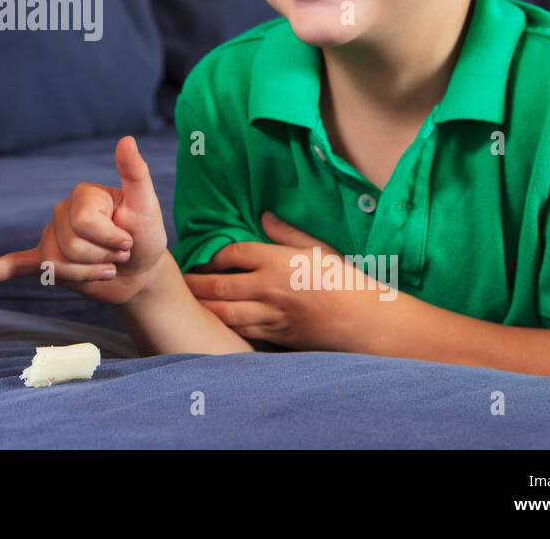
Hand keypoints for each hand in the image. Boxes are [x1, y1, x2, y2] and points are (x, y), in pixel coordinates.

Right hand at [0, 136, 167, 305]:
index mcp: (82, 195)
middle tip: (116, 256)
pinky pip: (16, 264)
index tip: (128, 240)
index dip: (110, 239)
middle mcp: (62, 212)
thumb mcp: (146, 206)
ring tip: (102, 268)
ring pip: (55, 265)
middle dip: (99, 259)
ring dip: (86, 275)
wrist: (139, 274)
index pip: (82, 223)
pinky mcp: (46, 262)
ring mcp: (51, 236)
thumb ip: (135, 174)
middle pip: (69, 246)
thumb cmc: (146, 237)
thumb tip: (126, 139)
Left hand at [183, 211, 369, 350]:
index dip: (215, 254)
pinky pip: (243, 330)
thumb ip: (287, 232)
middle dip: (196, 282)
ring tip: (190, 301)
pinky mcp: (277, 336)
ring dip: (205, 305)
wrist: (366, 321)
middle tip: (182, 280)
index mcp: (279, 261)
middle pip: (220, 284)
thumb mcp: (318, 248)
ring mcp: (271, 314)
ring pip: (226, 312)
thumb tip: (264, 214)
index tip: (206, 256)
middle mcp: (270, 287)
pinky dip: (226, 324)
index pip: (234, 253)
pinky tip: (216, 320)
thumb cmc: (345, 280)